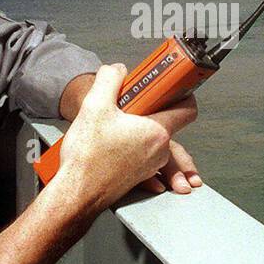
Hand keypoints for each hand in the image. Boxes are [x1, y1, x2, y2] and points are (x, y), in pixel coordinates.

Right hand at [56, 64, 198, 211]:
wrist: (76, 192)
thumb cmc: (87, 158)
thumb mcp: (94, 106)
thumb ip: (109, 80)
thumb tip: (117, 70)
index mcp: (157, 132)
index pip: (188, 109)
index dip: (184, 94)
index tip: (173, 86)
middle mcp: (159, 151)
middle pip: (169, 122)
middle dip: (153, 109)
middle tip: (133, 102)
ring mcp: (150, 166)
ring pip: (156, 140)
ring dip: (142, 129)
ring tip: (116, 124)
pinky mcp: (138, 177)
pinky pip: (144, 156)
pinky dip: (134, 146)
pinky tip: (114, 143)